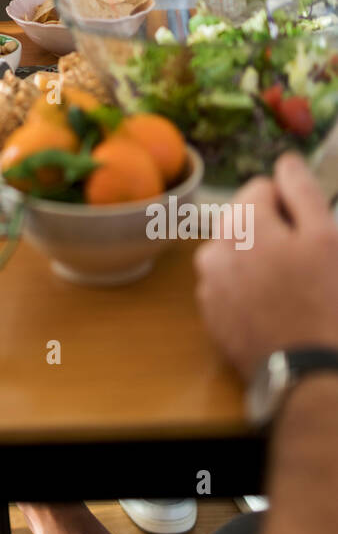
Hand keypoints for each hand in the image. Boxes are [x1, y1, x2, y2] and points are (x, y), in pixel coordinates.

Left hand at [194, 153, 337, 380]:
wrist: (307, 372)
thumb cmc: (322, 303)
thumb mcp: (326, 237)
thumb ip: (302, 191)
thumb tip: (286, 161)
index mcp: (239, 223)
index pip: (261, 188)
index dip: (291, 206)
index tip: (308, 233)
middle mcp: (214, 248)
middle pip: (246, 220)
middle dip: (273, 233)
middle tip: (304, 265)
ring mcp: (209, 285)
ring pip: (237, 253)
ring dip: (259, 261)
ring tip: (290, 289)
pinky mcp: (212, 315)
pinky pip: (231, 286)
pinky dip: (249, 289)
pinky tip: (275, 309)